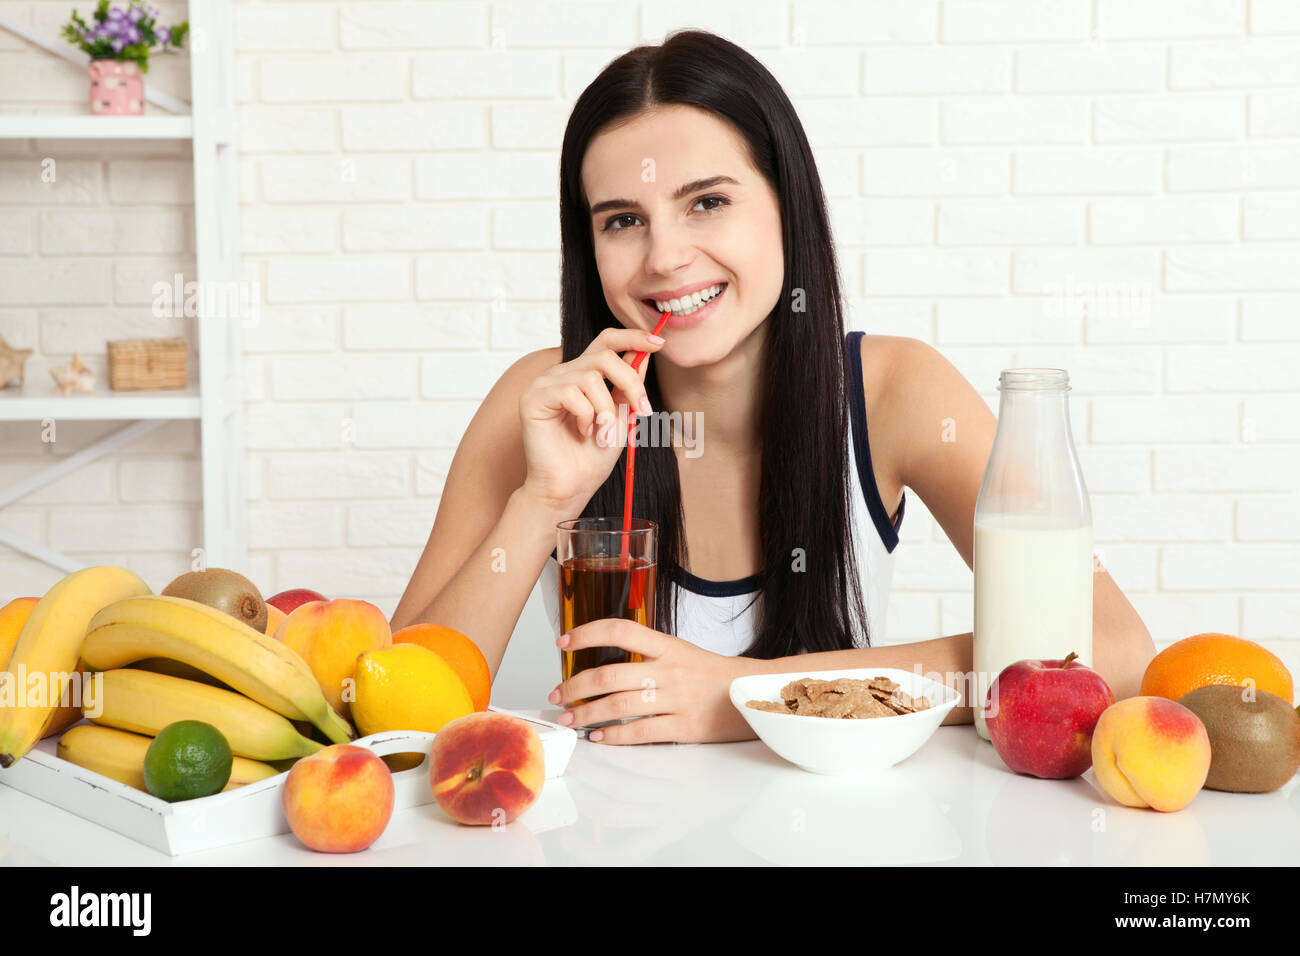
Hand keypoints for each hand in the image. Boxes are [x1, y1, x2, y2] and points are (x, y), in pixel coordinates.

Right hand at [518, 326, 664, 515]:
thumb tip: (644, 354)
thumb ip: (628, 385)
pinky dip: (585, 416)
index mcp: (582, 374)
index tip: (658, 342)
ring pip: (589, 377)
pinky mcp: (533, 398)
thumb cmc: (593, 456)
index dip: (632, 337)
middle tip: (641, 411)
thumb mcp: (621, 415)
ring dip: (605, 410)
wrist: (570, 487)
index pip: (606, 341)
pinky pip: (570, 393)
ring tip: (602, 434)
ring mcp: (545, 384)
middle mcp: (562, 374)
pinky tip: (581, 432)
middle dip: (631, 383)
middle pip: (604, 356)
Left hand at [548, 620, 757, 743]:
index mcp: (667, 646)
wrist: (755, 693)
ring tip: (570, 718)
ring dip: (587, 713)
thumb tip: (603, 664)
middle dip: (576, 686)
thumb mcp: (681, 653)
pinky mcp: (685, 727)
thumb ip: (647, 655)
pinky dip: (615, 736)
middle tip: (558, 693)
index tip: (564, 642)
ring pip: (620, 705)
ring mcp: (677, 699)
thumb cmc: (713, 675)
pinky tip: (600, 736)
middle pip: (610, 675)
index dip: (587, 634)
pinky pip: (642, 732)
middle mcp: (670, 670)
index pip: (620, 631)